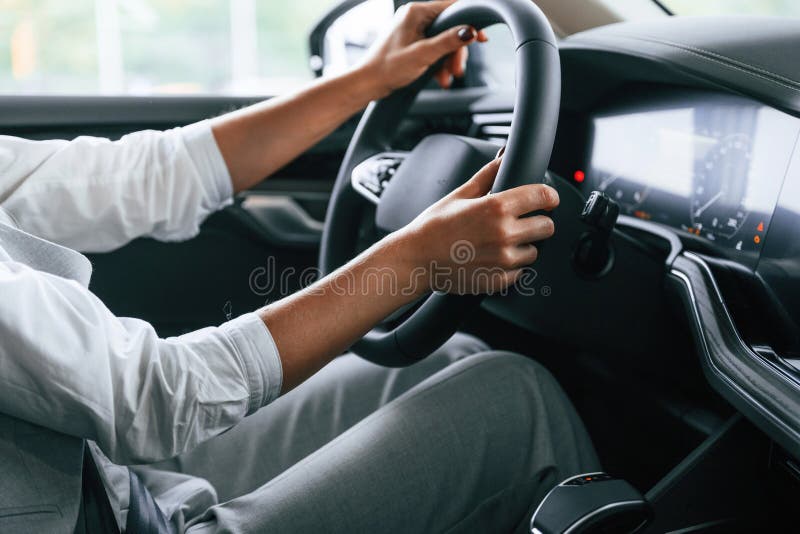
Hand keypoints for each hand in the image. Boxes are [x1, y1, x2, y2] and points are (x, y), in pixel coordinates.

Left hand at [359, 0, 487, 96]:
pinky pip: (434, 47)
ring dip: (449, 60)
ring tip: (447, 77)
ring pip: (444, 40)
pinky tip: (439, 77)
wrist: (368, 83)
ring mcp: (414, 28)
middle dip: (456, 51)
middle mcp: (415, 16)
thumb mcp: (422, 55)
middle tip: (457, 70)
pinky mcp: (413, 41)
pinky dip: (439, 62)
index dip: (470, 22)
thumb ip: (447, 42)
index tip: (481, 38)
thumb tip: (470, 31)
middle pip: (450, 27)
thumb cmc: (387, 68)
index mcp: (416, 12)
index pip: (453, 7)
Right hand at [395, 157, 559, 294]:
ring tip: (499, 243)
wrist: (416, 260)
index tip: (548, 199)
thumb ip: (488, 175)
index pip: (543, 197)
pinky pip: (520, 271)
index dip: (549, 196)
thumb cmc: (433, 228)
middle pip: (547, 226)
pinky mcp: (500, 280)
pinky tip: (491, 258)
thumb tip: (503, 156)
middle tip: (520, 223)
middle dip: (537, 222)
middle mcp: (504, 233)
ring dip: (524, 246)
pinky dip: (511, 266)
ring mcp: (503, 259)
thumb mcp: (460, 195)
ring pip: (535, 251)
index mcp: (496, 207)